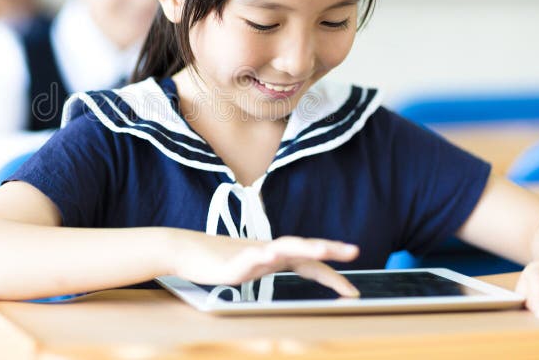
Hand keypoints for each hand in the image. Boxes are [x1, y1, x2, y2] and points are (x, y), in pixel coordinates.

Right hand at [170, 230, 359, 296]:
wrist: (185, 250)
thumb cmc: (215, 260)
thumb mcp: (247, 265)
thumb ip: (265, 265)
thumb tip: (279, 264)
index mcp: (273, 256)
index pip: (308, 263)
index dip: (331, 275)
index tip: (352, 291)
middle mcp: (267, 252)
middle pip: (303, 249)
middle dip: (330, 250)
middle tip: (354, 251)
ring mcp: (251, 254)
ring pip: (283, 247)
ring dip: (305, 246)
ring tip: (325, 248)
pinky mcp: (233, 261)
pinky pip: (251, 257)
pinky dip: (263, 255)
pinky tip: (272, 254)